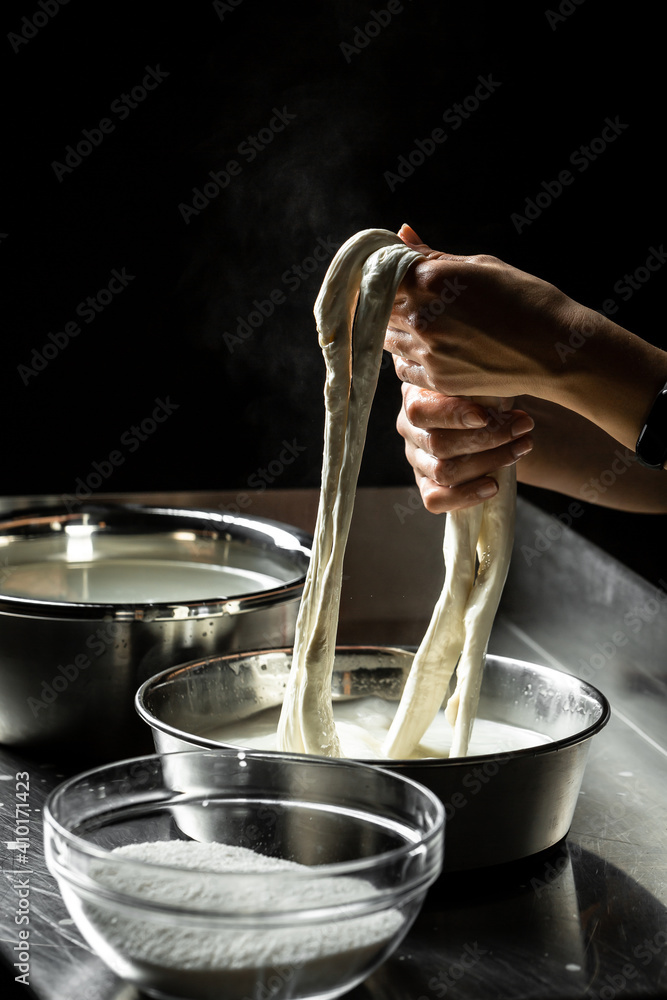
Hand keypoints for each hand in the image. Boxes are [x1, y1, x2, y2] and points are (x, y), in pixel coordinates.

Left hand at [385, 224, 579, 401]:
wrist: (557, 351)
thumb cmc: (526, 299)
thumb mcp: (482, 266)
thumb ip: (433, 254)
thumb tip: (401, 233)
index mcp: (430, 280)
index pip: (380, 273)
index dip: (382, 272)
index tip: (393, 272)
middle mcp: (422, 317)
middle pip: (378, 307)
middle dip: (387, 301)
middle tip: (409, 299)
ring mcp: (428, 352)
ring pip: (386, 339)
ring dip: (396, 329)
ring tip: (426, 323)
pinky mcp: (438, 380)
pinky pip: (402, 369)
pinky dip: (409, 358)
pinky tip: (431, 348)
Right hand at [397, 382, 533, 511]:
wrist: (495, 421)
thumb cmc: (486, 395)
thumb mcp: (482, 384)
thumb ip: (483, 388)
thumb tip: (501, 400)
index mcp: (415, 396)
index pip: (420, 410)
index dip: (452, 415)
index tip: (485, 416)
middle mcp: (410, 429)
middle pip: (437, 444)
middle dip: (486, 438)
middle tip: (523, 428)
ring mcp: (417, 460)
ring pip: (443, 471)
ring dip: (488, 462)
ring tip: (520, 450)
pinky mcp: (427, 485)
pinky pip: (435, 499)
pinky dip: (466, 495)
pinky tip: (492, 486)